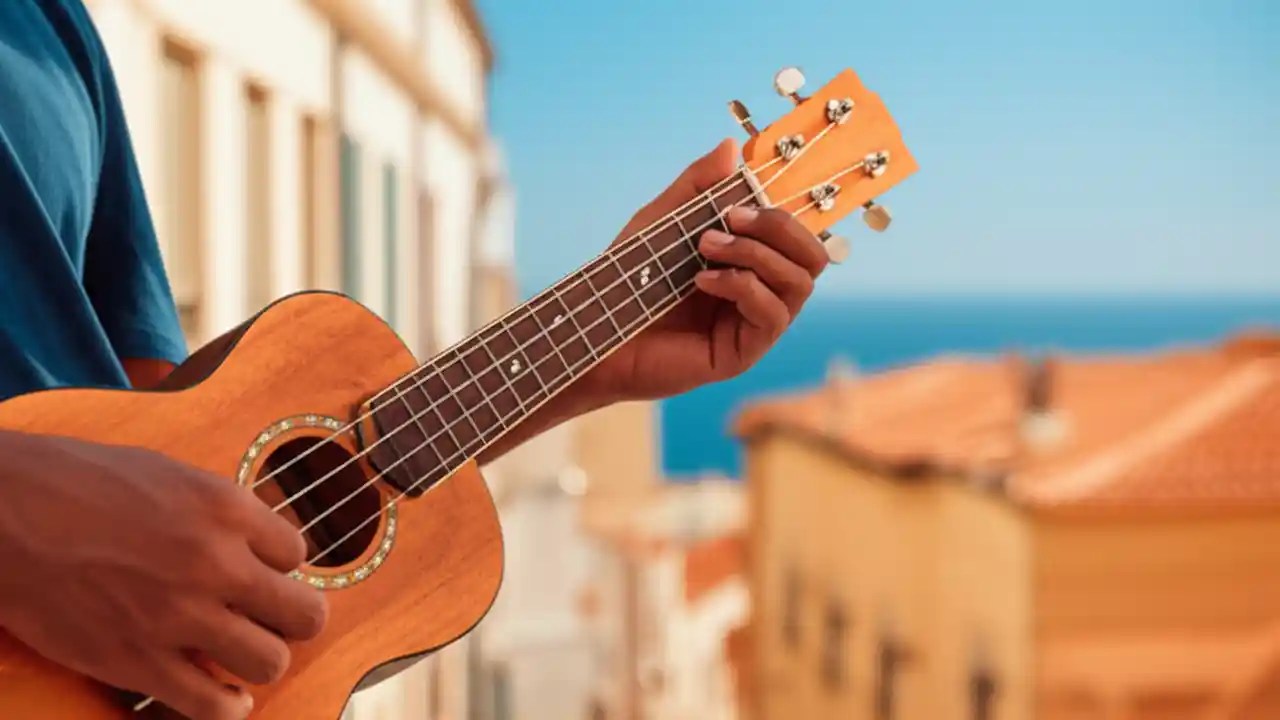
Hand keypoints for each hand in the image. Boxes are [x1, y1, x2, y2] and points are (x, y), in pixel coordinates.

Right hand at [0, 431, 327, 719]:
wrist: (3, 511)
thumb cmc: (78, 482)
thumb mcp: (170, 474)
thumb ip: (221, 512)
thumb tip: (257, 544)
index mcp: (226, 508)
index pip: (298, 553)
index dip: (280, 567)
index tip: (258, 571)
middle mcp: (214, 562)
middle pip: (304, 614)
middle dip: (294, 619)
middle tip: (270, 619)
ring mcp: (177, 616)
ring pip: (270, 662)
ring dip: (260, 661)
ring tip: (241, 653)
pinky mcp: (137, 661)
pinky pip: (213, 706)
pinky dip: (227, 707)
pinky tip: (223, 696)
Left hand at [580, 139, 827, 401]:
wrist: (595, 330)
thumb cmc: (626, 280)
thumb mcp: (662, 220)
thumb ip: (697, 186)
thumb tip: (732, 146)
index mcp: (750, 262)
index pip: (797, 235)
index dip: (784, 210)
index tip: (740, 196)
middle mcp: (761, 293)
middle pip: (813, 256)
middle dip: (778, 227)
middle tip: (729, 217)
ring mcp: (754, 325)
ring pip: (800, 282)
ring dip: (756, 254)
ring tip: (705, 246)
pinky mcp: (743, 353)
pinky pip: (773, 313)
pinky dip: (742, 286)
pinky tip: (702, 280)